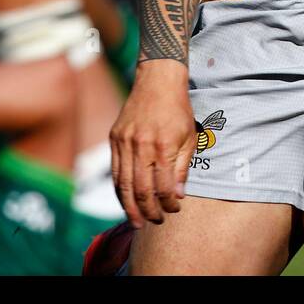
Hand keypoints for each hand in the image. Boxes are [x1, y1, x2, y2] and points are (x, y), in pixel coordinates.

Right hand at [109, 60, 196, 227]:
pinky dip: (120, 190)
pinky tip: (126, 201)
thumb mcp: (189, 137)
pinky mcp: (114, 139)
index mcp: (164, 145)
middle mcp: (142, 145)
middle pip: (142, 189)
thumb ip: (182, 168)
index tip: (174, 209)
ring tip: (138, 222)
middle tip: (156, 221)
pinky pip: (115, 172)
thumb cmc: (178, 110)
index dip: (169, 203)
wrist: (157, 81)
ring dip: (130, 207)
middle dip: (149, 211)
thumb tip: (177, 196)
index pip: (164, 186)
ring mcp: (125, 142)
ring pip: (124, 184)